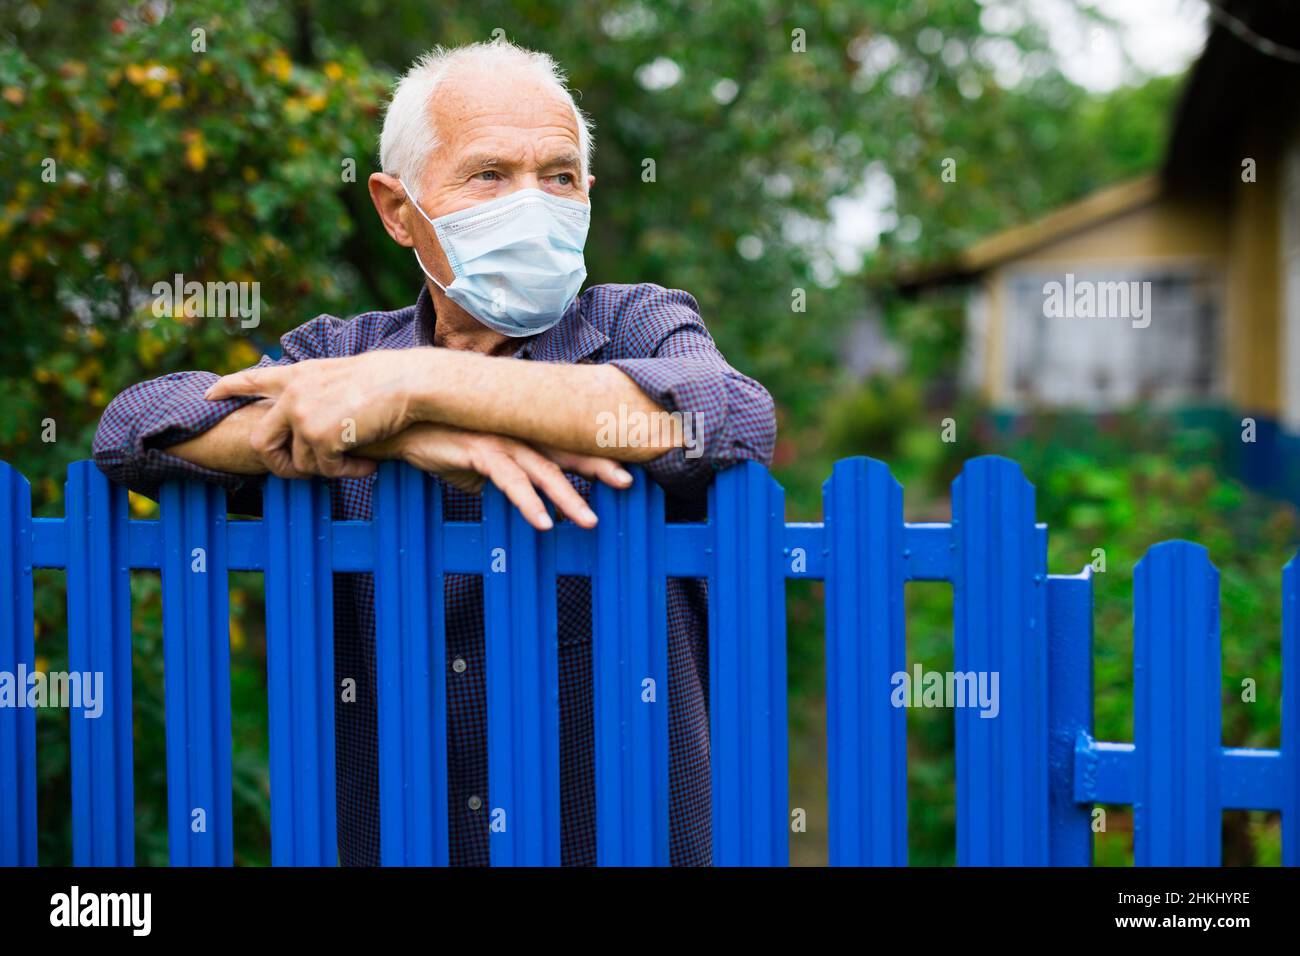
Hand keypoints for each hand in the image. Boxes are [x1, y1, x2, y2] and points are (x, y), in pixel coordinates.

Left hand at [204, 352, 426, 477]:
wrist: (405, 383)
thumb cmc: (386, 381)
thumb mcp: (341, 377)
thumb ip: (318, 394)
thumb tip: (311, 423)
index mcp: (298, 376)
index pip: (253, 379)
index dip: (229, 388)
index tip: (209, 395)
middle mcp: (292, 396)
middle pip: (261, 440)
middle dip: (278, 464)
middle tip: (301, 473)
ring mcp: (303, 417)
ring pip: (301, 463)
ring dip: (328, 470)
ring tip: (356, 463)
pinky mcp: (319, 437)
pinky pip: (325, 470)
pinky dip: (347, 473)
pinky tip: (367, 466)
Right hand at [375, 423, 632, 530]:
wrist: (397, 424)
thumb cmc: (435, 441)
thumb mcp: (471, 463)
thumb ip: (492, 474)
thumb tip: (498, 491)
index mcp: (518, 435)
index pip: (564, 445)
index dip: (594, 456)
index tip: (624, 469)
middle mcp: (514, 434)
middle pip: (564, 451)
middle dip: (598, 467)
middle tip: (629, 483)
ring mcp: (498, 440)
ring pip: (543, 471)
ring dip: (568, 498)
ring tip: (590, 521)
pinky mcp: (477, 451)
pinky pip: (510, 481)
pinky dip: (529, 503)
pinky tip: (544, 523)